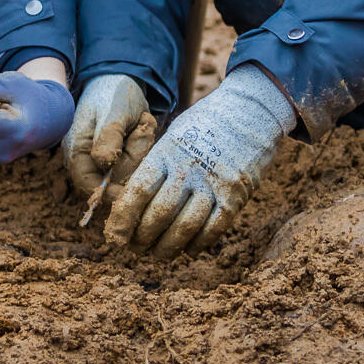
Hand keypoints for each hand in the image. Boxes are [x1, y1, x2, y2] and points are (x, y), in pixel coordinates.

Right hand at [64, 74, 155, 196]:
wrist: (120, 79)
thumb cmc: (112, 93)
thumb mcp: (114, 112)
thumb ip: (109, 136)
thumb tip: (103, 163)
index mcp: (78, 151)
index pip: (89, 186)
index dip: (110, 192)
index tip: (133, 183)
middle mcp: (89, 160)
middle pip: (115, 181)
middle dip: (133, 157)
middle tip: (138, 128)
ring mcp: (107, 159)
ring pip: (130, 170)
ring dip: (141, 146)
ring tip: (139, 122)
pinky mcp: (122, 156)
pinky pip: (139, 160)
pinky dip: (144, 143)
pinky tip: (141, 125)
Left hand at [104, 65, 294, 255]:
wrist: (250, 109)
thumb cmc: (205, 125)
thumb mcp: (174, 136)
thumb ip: (156, 166)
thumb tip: (131, 202)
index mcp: (167, 152)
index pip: (138, 191)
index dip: (123, 218)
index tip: (114, 235)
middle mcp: (188, 168)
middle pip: (159, 214)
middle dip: (142, 238)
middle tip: (135, 248)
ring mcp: (214, 183)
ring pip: (185, 227)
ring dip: (167, 247)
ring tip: (158, 255)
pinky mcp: (235, 195)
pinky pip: (213, 229)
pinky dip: (198, 244)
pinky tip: (188, 249)